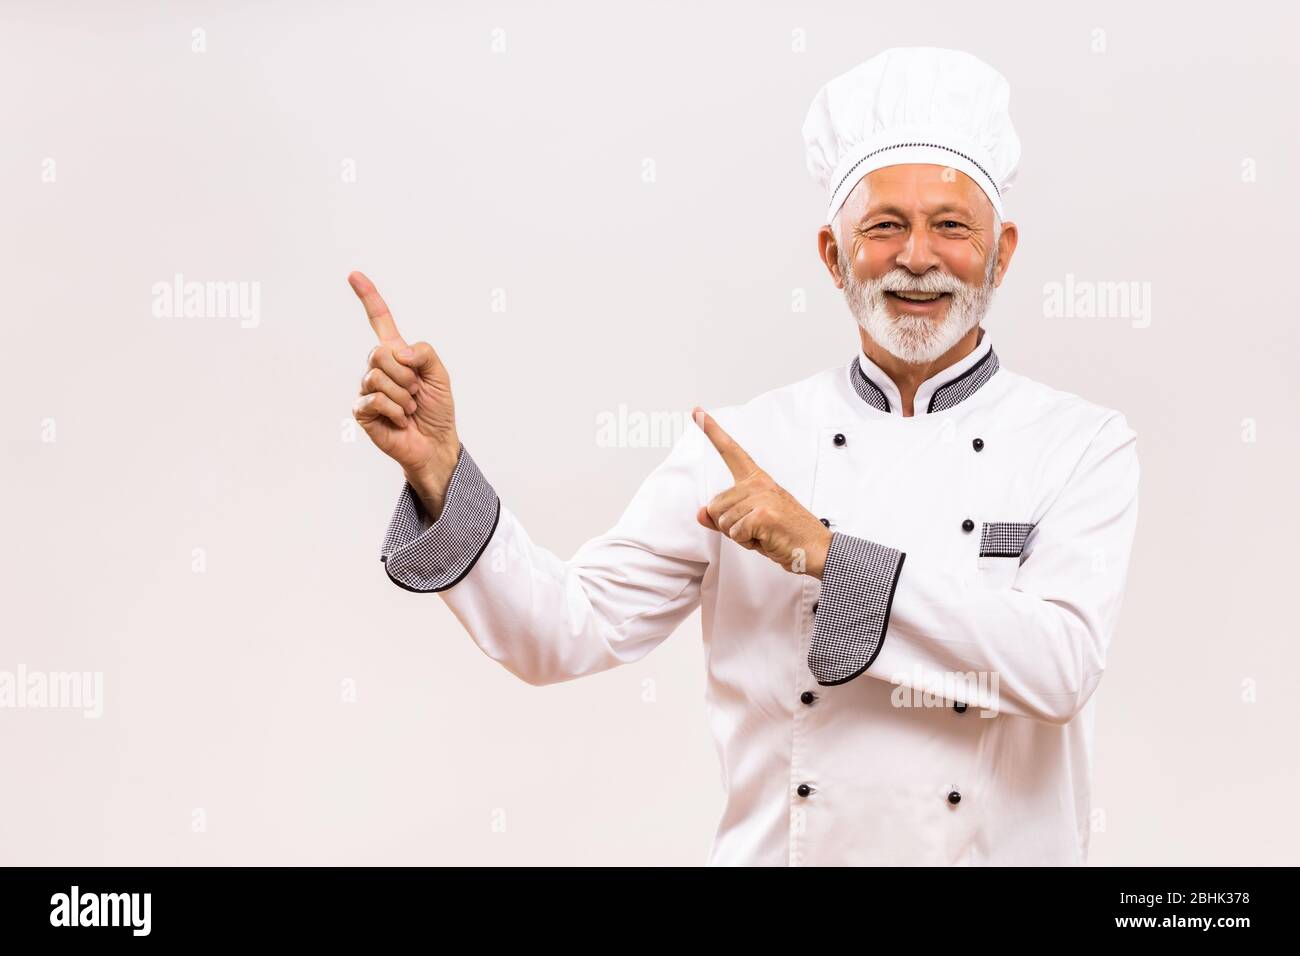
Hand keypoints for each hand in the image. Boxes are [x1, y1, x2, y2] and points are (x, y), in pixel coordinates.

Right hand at [349, 271, 460, 515]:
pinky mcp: (362, 410)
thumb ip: (424, 353)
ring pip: (379, 376)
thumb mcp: (440, 375)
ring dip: (403, 395)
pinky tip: (399, 419)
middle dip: (406, 374)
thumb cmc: (437, 409)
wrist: (435, 443)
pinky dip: (395, 410)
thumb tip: (396, 351)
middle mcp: (378, 367)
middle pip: (380, 352)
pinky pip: (375, 399)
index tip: (354, 275)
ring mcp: (367, 388)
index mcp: (397, 353)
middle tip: (416, 392)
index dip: (368, 297)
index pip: (379, 320)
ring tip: (409, 408)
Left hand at [693, 406, 831, 577]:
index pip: (730, 451)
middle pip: (715, 506)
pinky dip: (748, 542)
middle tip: (757, 530)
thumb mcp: (749, 523)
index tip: (697, 412)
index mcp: (756, 480)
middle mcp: (758, 483)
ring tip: (764, 534)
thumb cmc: (785, 534)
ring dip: (740, 535)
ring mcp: (762, 496)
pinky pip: (735, 533)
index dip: (711, 430)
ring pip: (723, 522)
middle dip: (729, 526)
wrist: (815, 548)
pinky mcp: (763, 513)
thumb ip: (723, 516)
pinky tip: (767, 538)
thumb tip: (701, 513)